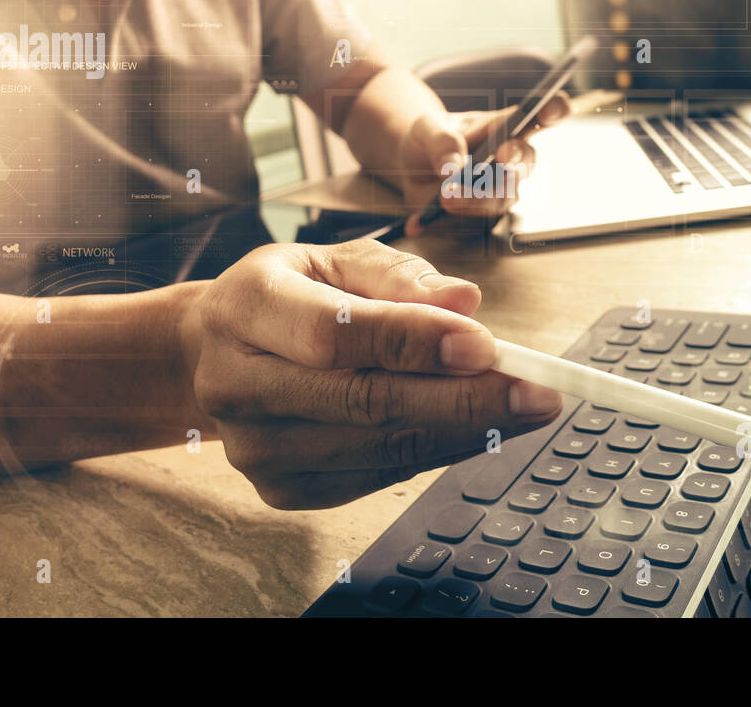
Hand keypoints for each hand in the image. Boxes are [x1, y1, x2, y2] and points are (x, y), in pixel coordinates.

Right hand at [179, 239, 562, 508]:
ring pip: (378, 448)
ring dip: (465, 431)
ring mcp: (256, 448)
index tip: (487, 345)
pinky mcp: (282, 490)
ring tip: (527, 410)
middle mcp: (238, 383)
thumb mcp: (334, 260)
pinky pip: (378, 475)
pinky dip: (438, 452)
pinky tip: (480, 429)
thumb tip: (466, 303)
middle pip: (363, 401)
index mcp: (246, 308)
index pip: (334, 332)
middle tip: (538, 392)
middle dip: (463, 400)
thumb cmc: (289, 295)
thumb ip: (399, 277)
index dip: (414, 341)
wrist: (212, 356)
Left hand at [397, 93, 570, 232]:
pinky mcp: (484, 214)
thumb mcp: (426, 129)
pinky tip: (418, 222)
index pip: (540, 115)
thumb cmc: (430, 139)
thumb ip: (441, 141)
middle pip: (527, 160)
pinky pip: (474, 222)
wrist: (412, 167)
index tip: (548, 110)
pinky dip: (445, 221)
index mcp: (504, 126)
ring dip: (476, 197)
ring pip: (502, 197)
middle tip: (503, 155)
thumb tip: (453, 168)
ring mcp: (501, 188)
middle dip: (517, 159)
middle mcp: (511, 158)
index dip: (553, 111)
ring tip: (445, 196)